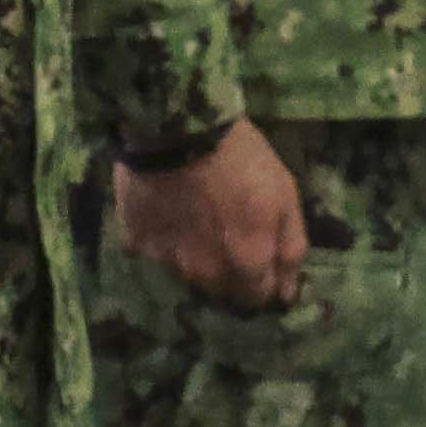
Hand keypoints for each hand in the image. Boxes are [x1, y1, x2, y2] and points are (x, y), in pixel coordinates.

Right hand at [112, 124, 305, 310]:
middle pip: (222, 290)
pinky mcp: (136, 241)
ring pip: (187, 274)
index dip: (264, 281)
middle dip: (230, 274)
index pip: (259, 297)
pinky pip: (151, 251)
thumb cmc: (242, 159)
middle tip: (228, 236)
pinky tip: (166, 213)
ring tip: (197, 221)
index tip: (261, 258)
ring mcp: (168, 260)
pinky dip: (160, 240)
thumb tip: (287, 294)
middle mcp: (207, 274)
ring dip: (196, 258)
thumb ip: (289, 249)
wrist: (179, 129)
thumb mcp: (285, 196)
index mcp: (246, 265)